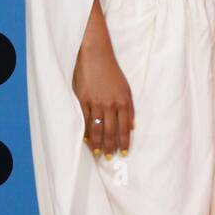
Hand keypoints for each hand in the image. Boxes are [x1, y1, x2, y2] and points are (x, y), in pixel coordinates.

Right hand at [73, 42, 134, 156]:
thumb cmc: (112, 72)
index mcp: (123, 102)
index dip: (124, 142)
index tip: (123, 153)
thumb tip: (132, 127)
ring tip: (98, 153)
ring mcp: (95, 103)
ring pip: (97, 128)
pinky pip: (84, 120)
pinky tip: (86, 140)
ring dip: (98, 143)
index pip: (124, 128)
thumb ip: (129, 109)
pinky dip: (85, 131)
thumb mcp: (126, 89)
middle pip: (110, 131)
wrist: (96, 56)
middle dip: (110, 147)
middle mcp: (110, 105)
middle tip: (110, 157)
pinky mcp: (83, 99)